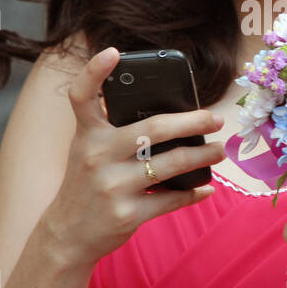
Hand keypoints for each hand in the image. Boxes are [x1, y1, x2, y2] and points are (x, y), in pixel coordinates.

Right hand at [40, 46, 227, 268]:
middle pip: (152, 129)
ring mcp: (112, 186)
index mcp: (87, 135)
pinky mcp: (127, 214)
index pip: (82, 96)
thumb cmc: (86, 184)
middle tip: (216, 118)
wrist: (66, 235)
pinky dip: (192, 192)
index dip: (94, 72)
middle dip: (192, 122)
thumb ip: (114, 130)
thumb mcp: (87, 150)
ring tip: (220, 150)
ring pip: (170, 164)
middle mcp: (96, 156)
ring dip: (202, 156)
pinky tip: (205, 187)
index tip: (113, 52)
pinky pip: (170, 199)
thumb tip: (168, 112)